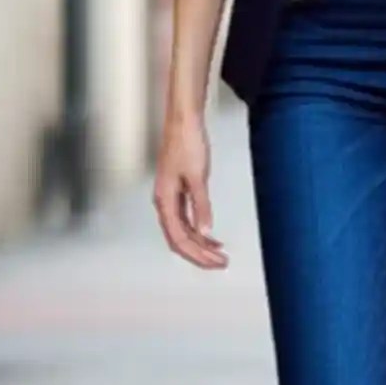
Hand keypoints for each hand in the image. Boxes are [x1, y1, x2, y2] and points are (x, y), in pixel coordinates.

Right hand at [153, 116, 227, 268]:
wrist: (183, 121)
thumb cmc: (187, 144)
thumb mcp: (198, 177)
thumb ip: (201, 206)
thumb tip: (204, 231)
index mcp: (164, 201)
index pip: (179, 239)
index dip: (197, 254)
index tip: (215, 263)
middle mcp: (164, 202)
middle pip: (179, 239)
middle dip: (199, 254)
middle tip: (221, 263)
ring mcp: (170, 198)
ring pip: (183, 231)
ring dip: (200, 244)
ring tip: (219, 254)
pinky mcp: (178, 191)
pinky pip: (186, 218)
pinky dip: (199, 230)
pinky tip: (211, 235)